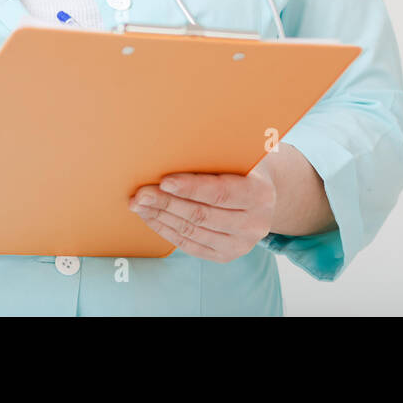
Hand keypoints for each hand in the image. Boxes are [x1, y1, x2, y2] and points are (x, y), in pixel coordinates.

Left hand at [129, 167, 276, 261]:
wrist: (262, 196)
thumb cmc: (242, 167)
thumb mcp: (238, 155)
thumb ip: (216, 154)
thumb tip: (174, 147)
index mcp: (260, 193)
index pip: (220, 192)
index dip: (190, 188)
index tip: (164, 182)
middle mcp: (255, 223)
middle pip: (202, 214)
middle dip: (167, 203)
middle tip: (141, 194)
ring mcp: (241, 243)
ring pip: (193, 231)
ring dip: (161, 217)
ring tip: (140, 205)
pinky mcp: (226, 255)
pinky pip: (191, 245)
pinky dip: (167, 231)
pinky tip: (152, 218)